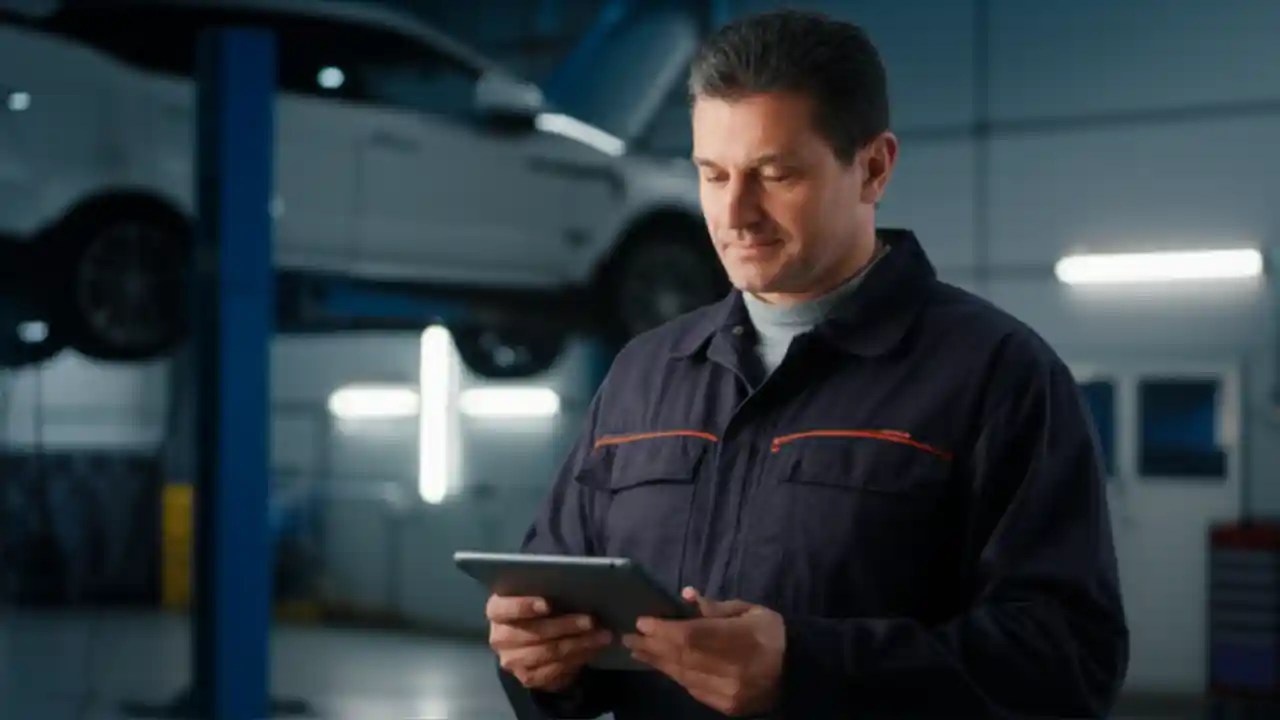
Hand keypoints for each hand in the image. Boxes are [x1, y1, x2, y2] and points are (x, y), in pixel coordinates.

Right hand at [486, 594, 612, 692]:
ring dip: (578, 644)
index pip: (504, 608)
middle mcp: (499, 637)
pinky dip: (576, 659)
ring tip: (600, 636)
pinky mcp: (526, 677)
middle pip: (534, 632)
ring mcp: (511, 660)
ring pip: (548, 653)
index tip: (547, 604)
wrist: (533, 636)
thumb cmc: (540, 606)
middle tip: (591, 620)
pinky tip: (591, 649)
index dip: (524, 606)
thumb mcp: (539, 593)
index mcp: (496, 610)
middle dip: (566, 626)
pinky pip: (554, 670)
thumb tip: (575, 585)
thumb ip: (548, 588)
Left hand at [622, 587, 785, 716]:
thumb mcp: (749, 610)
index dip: (664, 630)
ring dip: (658, 662)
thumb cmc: (771, 632)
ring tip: (638, 650)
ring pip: (684, 676)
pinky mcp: (727, 707)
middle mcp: (733, 669)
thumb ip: (716, 607)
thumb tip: (686, 595)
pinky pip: (693, 690)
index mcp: (742, 639)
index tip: (642, 621)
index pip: (693, 636)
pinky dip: (676, 675)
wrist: (798, 671)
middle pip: (683, 657)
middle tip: (629, 636)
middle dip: (653, 646)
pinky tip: (662, 665)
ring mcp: (729, 692)